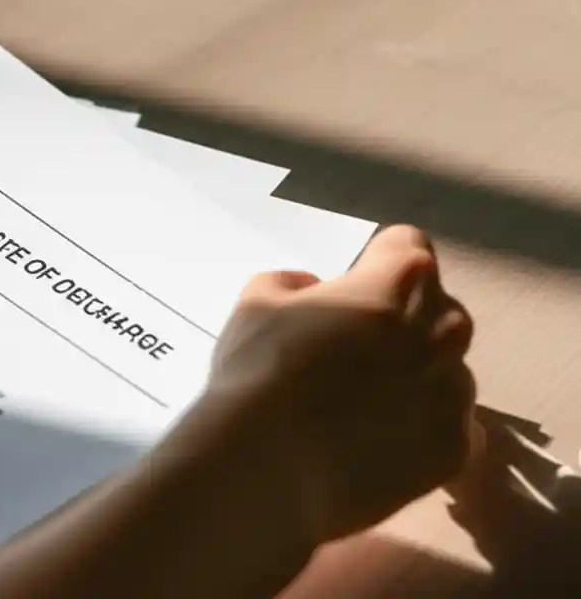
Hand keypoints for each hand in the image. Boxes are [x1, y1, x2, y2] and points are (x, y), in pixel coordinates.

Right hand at [209, 225, 476, 543]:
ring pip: (445, 371)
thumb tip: (312, 293)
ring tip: (359, 408)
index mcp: (400, 278)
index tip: (348, 291)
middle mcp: (444, 327)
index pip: (406, 245)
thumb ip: (293, 285)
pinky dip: (419, 431)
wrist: (268, 468)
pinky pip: (449, 428)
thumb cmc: (259, 372)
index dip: (373, 264)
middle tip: (351, 352)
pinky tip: (374, 444)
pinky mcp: (456, 448)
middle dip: (402, 320)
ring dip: (414, 378)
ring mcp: (457, 391)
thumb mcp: (256, 303)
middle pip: (436, 308)